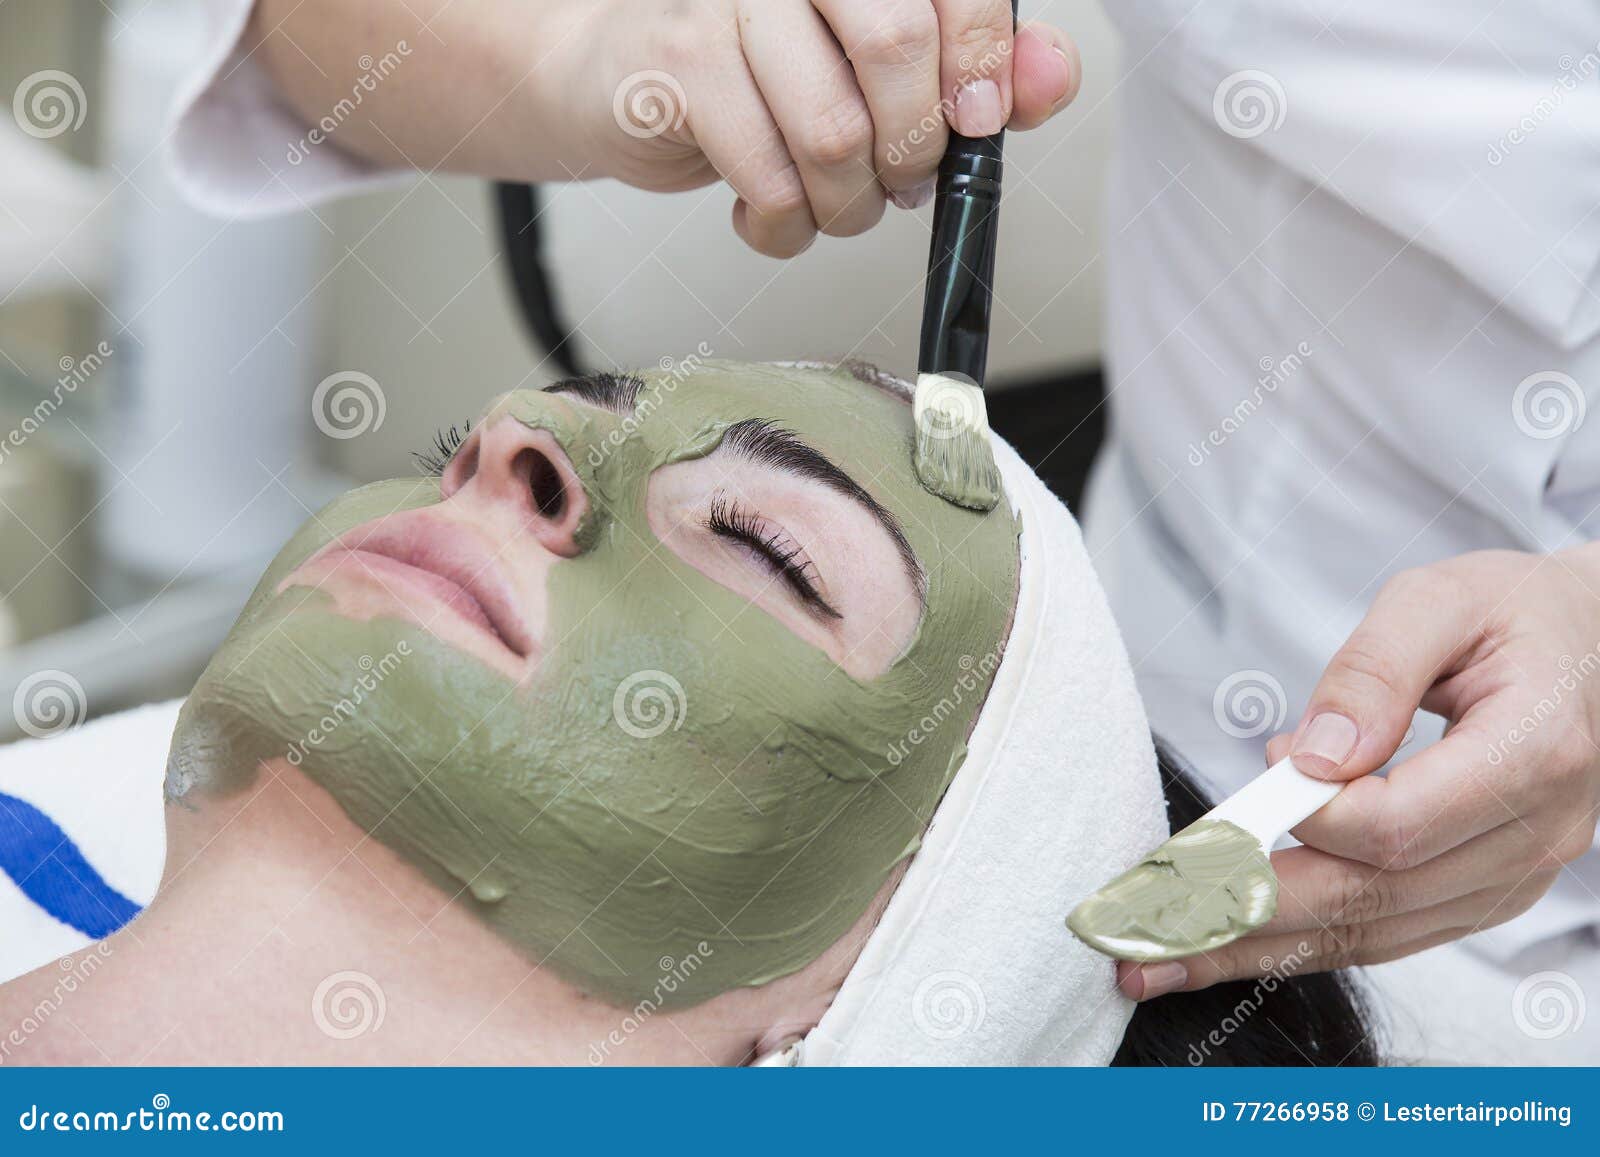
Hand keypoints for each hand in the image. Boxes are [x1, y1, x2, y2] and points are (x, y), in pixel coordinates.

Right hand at [569, 0, 1078, 255]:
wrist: (613, 76)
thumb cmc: (755, 70)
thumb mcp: (871, 65)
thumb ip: (971, 65)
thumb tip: (1050, 76)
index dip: (983, 59)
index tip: (977, 120)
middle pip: (897, 51)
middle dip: (911, 147)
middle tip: (897, 177)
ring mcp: (730, 4)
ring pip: (833, 134)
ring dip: (847, 203)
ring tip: (829, 201)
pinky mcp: (682, 66)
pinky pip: (771, 182)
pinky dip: (784, 227)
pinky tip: (770, 210)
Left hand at [1122, 549, 1599, 1000]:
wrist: (1594, 651)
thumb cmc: (1514, 616)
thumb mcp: (1440, 600)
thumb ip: (1374, 669)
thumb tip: (1311, 755)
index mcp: (1533, 754)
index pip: (1399, 825)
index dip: (1310, 819)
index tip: (1250, 783)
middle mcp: (1532, 835)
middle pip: (1370, 897)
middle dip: (1245, 916)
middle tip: (1145, 927)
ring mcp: (1512, 877)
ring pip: (1371, 933)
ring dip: (1257, 951)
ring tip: (1158, 961)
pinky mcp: (1483, 893)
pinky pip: (1386, 932)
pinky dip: (1301, 943)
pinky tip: (1229, 947)